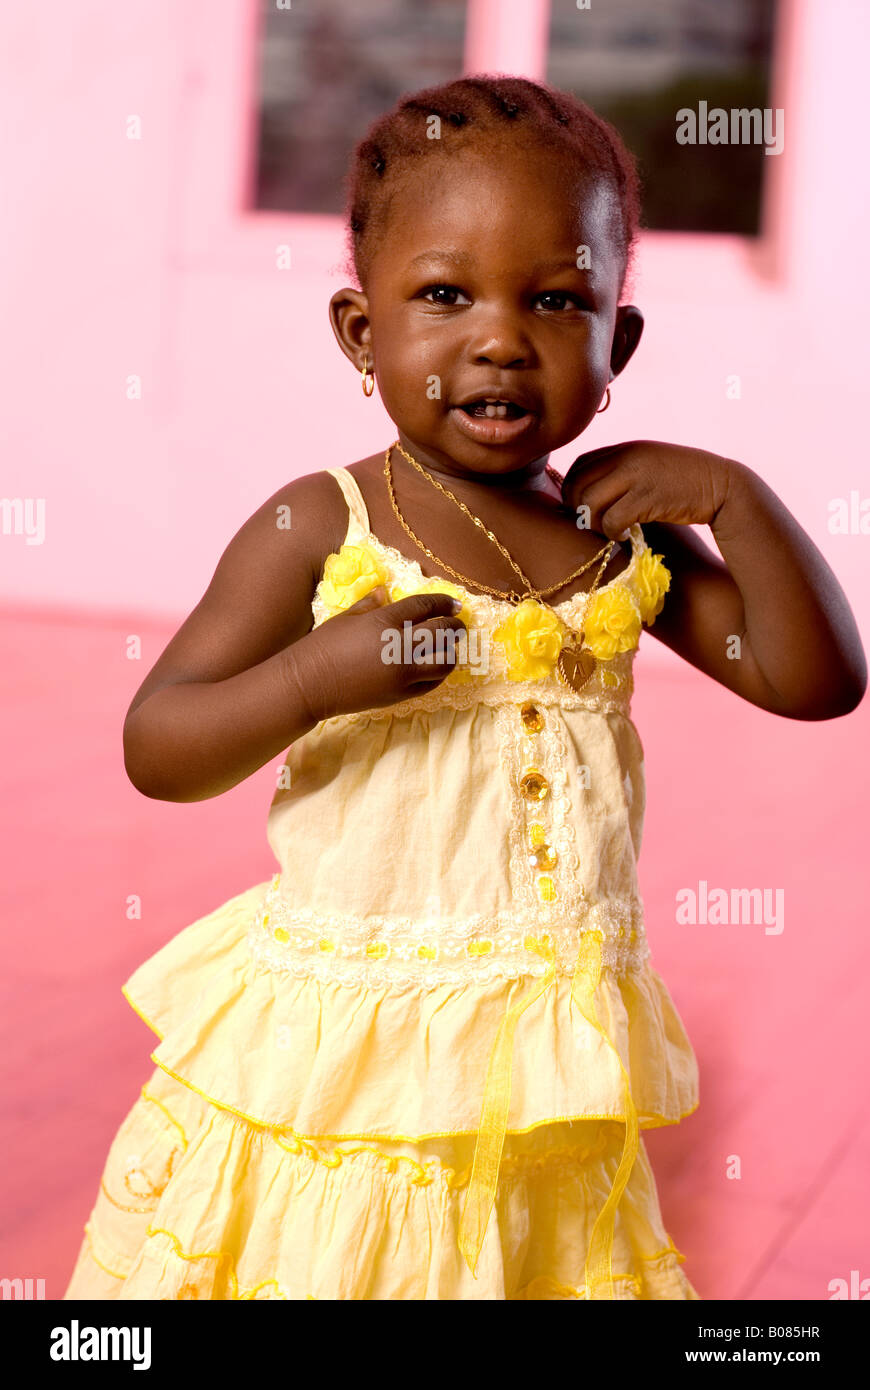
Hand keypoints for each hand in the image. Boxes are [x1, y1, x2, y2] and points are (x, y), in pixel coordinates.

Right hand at [293, 586, 467, 721]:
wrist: (310, 684)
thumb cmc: (323, 646)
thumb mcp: (346, 618)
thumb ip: (370, 604)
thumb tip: (385, 591)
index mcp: (384, 621)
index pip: (425, 607)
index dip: (444, 604)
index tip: (455, 605)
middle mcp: (398, 646)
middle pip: (441, 632)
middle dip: (455, 626)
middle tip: (460, 624)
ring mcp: (402, 673)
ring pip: (444, 661)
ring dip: (451, 651)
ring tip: (451, 647)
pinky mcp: (401, 694)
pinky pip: (431, 683)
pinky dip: (439, 674)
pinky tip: (437, 667)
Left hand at [560, 440, 735, 538]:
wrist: (722, 486)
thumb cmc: (683, 482)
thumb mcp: (648, 467)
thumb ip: (621, 473)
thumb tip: (588, 496)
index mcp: (624, 449)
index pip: (579, 466)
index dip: (572, 491)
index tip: (582, 510)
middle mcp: (626, 458)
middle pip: (578, 485)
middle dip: (578, 511)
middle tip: (593, 526)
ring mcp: (636, 477)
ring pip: (590, 503)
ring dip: (594, 524)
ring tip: (610, 532)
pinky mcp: (648, 498)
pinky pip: (612, 519)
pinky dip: (613, 533)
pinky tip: (625, 537)